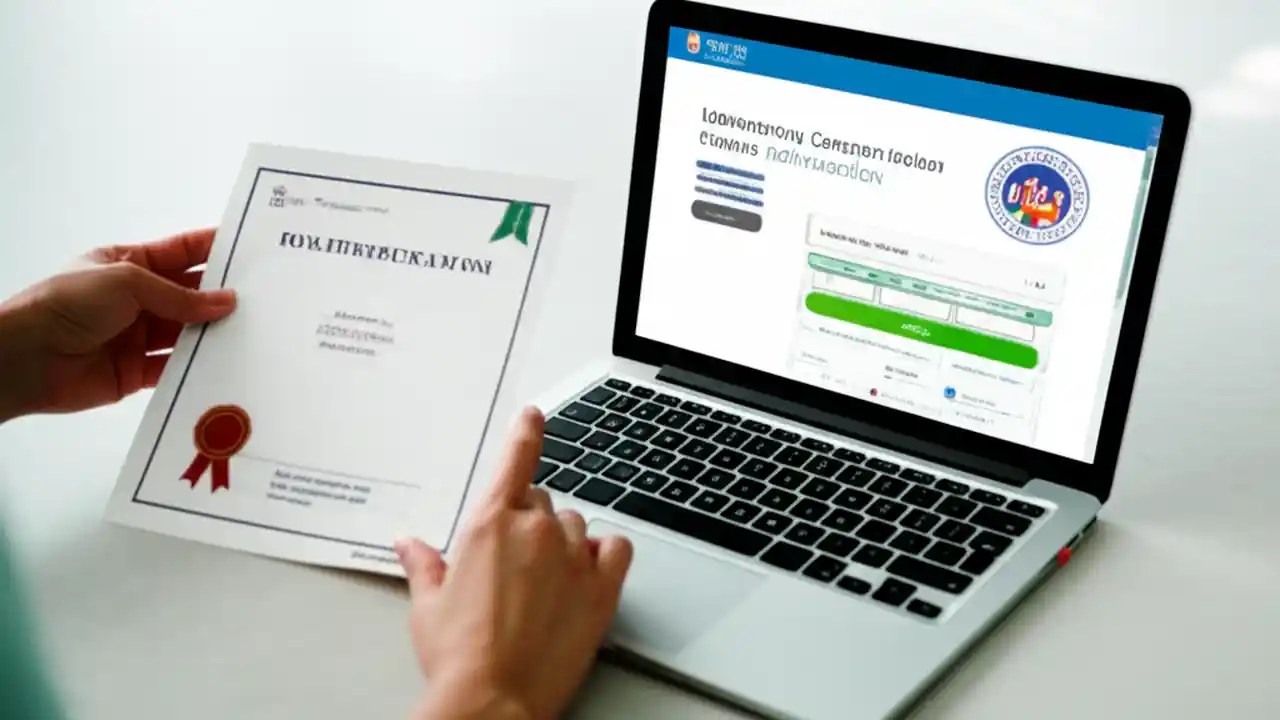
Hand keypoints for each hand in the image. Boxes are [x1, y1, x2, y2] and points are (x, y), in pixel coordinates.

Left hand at [0, 228, 236, 421]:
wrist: (26, 358)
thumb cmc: (67, 304)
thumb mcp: (127, 283)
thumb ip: (179, 296)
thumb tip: (226, 302)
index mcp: (128, 264)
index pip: (180, 252)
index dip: (213, 248)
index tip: (250, 249)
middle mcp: (136, 298)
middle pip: (190, 294)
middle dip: (222, 295)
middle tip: (264, 296)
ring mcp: (137, 335)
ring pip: (187, 333)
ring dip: (213, 332)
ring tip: (253, 331)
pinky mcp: (136, 371)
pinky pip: (175, 368)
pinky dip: (197, 368)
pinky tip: (223, 364)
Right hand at [397, 408, 633, 719]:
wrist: (494, 699)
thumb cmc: (458, 657)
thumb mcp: (428, 607)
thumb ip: (424, 565)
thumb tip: (409, 544)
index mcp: (490, 524)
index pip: (516, 459)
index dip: (527, 433)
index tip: (534, 416)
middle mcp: (536, 530)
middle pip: (542, 503)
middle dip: (530, 525)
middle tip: (515, 566)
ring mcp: (573, 556)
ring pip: (577, 526)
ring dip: (564, 542)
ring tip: (545, 584)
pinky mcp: (603, 587)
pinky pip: (616, 547)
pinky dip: (605, 553)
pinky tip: (589, 571)